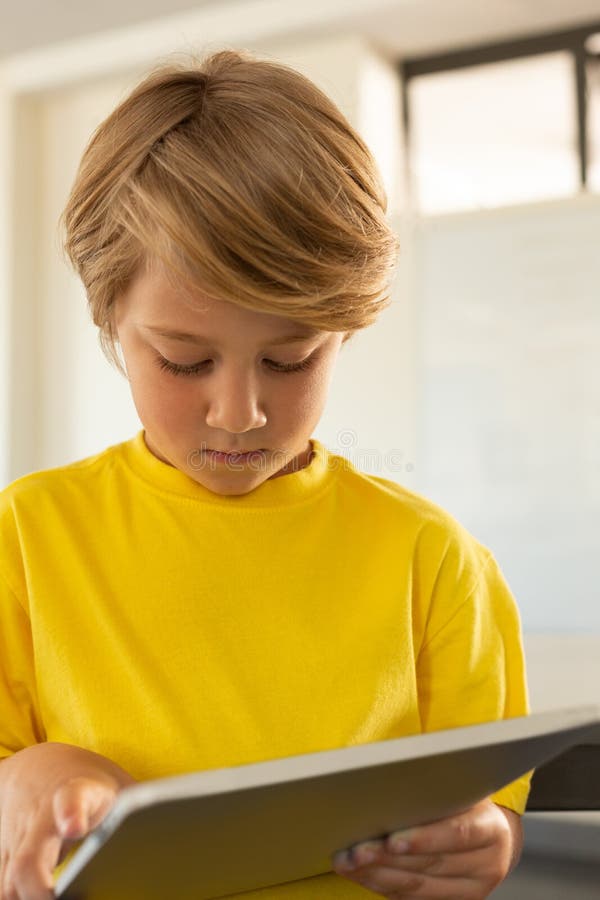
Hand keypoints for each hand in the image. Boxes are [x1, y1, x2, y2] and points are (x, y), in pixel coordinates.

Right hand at [0, 742, 135, 899]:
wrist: (37, 770)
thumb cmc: (91, 786)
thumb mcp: (120, 788)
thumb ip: (143, 812)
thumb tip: (178, 836)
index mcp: (75, 794)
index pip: (71, 798)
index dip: (71, 812)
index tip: (74, 825)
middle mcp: (38, 821)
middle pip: (26, 864)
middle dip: (39, 894)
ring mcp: (14, 842)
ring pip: (8, 887)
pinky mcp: (2, 860)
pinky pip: (8, 892)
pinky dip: (25, 899)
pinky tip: (52, 899)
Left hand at [332, 799, 521, 898]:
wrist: (492, 836)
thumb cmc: (467, 801)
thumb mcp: (461, 788)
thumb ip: (437, 788)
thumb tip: (390, 777)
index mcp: (491, 829)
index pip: (458, 835)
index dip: (424, 838)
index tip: (391, 840)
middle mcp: (487, 864)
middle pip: (431, 864)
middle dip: (387, 858)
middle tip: (355, 850)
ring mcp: (472, 889)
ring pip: (418, 886)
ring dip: (377, 875)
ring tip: (348, 862)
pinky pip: (413, 898)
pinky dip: (383, 886)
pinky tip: (361, 873)